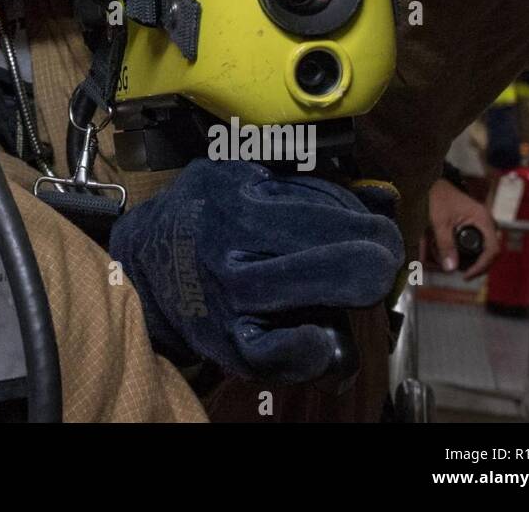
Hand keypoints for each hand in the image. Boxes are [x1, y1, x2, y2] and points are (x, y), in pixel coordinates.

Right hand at [110, 160, 402, 384]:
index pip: (320, 212)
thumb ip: (308, 181)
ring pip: (300, 296)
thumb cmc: (204, 212)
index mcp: (235, 200)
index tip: (382, 228)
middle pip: (320, 256)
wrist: (146, 263)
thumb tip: (381, 194)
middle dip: (371, 258)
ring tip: (366, 285)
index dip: (368, 224)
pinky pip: (274, 354)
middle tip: (383, 258)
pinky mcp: (228, 342)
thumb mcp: (242, 174)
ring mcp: (228, 298)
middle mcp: (230, 248)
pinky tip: (324, 336)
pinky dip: (305, 350)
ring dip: (349, 291)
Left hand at [427, 178, 499, 278]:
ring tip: (457, 265)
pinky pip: (480, 242)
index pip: (493, 250)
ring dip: (474, 260)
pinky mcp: (477, 224)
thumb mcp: (439, 222)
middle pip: (491, 251)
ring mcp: (484, 223)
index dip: (482, 266)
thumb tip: (450, 269)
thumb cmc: (437, 198)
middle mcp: (488, 222)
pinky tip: (456, 255)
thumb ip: (445, 244)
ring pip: (486, 248)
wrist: (434, 182)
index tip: (467, 275)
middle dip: (477, 265)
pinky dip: (470, 251)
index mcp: (483, 220)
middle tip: (462, 273)